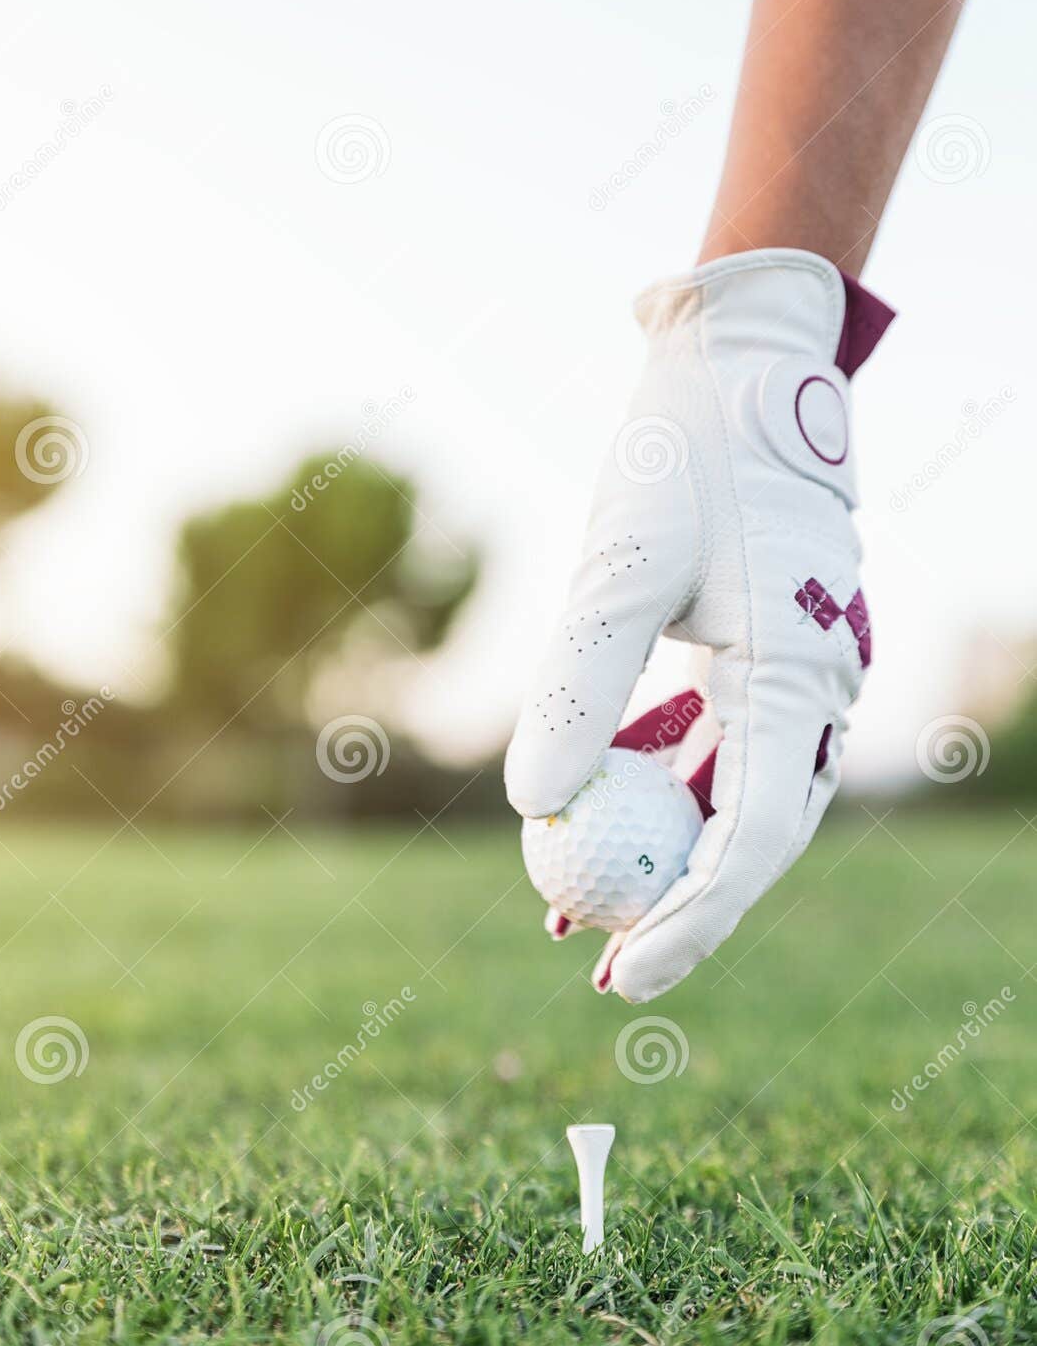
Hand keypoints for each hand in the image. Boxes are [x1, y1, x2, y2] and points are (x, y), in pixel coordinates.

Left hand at [505, 249, 893, 1001]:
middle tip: (597, 965)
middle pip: (750, 834)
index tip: (622, 978)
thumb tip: (532, 804)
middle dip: (675, 906)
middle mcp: (814, 688)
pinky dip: (657, 774)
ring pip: (730, 791)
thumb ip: (579, 685)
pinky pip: (716, 739)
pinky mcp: (764, 650)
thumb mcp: (620, 565)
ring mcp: (795, 670)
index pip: (753, 839)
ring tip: (570, 899)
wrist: (739, 367)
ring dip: (658, 844)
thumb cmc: (685, 456)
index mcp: (801, 675)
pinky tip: (589, 795)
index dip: (691, 922)